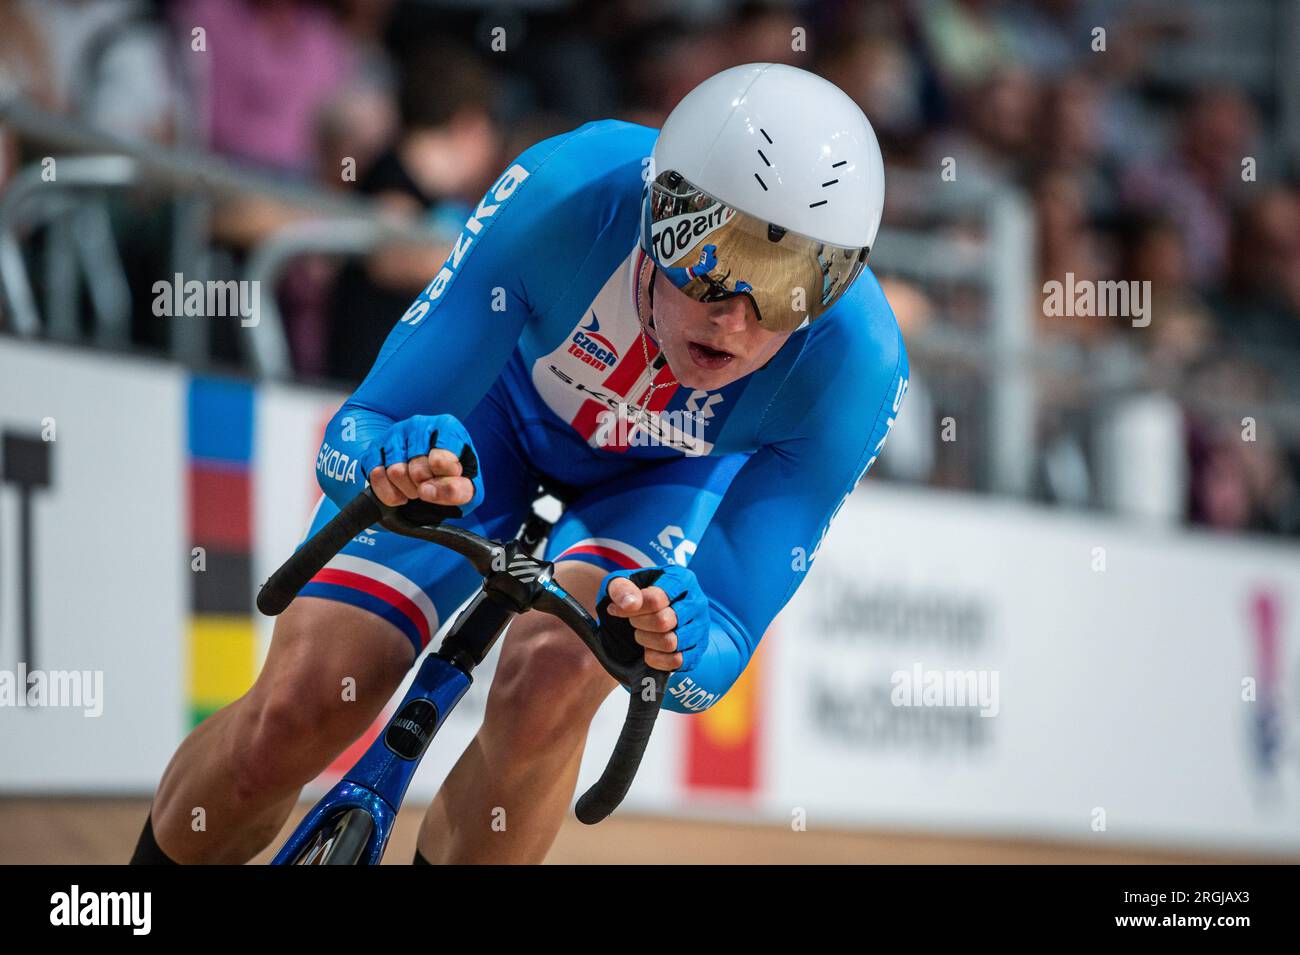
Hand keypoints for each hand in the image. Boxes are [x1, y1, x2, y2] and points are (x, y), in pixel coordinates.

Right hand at [360, 414, 482, 513]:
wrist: (429, 472)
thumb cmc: (453, 476)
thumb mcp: (470, 485)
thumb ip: (459, 490)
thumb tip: (427, 491)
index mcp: (448, 426)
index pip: (441, 461)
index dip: (445, 479)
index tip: (451, 477)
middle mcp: (419, 424)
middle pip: (418, 469)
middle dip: (426, 486)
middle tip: (432, 484)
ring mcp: (395, 434)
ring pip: (395, 472)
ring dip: (408, 491)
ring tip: (418, 487)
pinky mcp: (375, 448)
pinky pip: (376, 475)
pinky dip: (389, 494)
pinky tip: (401, 492)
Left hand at [600, 565, 710, 672]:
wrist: (649, 610)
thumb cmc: (636, 594)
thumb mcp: (622, 584)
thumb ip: (621, 588)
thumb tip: (631, 603)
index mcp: (681, 579)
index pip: (656, 599)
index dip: (631, 609)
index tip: (616, 610)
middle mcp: (697, 601)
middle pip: (664, 621)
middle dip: (639, 624)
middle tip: (633, 621)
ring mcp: (701, 626)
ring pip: (671, 643)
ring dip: (647, 641)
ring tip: (642, 633)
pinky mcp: (698, 648)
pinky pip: (678, 661)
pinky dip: (657, 659)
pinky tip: (649, 649)